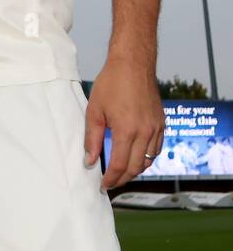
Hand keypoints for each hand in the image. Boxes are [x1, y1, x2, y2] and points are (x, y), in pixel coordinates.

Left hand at [83, 60, 164, 189]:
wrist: (133, 65)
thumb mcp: (94, 111)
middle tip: (110, 183)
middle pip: (135, 167)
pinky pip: (156, 149)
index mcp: (127, 131)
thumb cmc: (111, 84)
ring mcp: (156, 128)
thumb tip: (90, 161)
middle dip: (122, 179)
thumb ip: (91, 138)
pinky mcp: (162, 123)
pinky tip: (134, 157)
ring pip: (148, 161)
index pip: (120, 165)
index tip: (103, 185)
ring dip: (135, 170)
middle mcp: (145, 133)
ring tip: (120, 172)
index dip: (111, 179)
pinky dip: (146, 158)